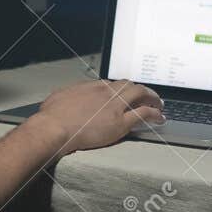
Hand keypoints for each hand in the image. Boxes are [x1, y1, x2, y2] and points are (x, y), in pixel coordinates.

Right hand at [27, 79, 163, 153]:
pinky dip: (155, 114)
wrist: (53, 127)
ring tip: (159, 104)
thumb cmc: (51, 117)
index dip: (122, 89)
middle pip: (129, 85)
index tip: (124, 94)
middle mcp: (106, 92)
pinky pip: (143, 114)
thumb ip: (68, 96)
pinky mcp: (120, 122)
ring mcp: (115, 106)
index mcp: (91, 86)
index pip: (112, 84)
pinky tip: (160, 118)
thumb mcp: (58, 98)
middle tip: (147, 95)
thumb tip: (67, 99)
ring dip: (152, 98)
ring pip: (140, 94)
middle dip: (141, 90)